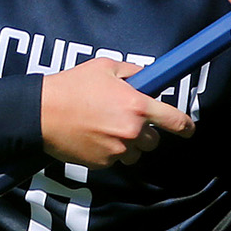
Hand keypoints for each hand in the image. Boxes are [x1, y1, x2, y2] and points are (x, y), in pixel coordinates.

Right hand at [41, 57, 194, 168]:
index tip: (189, 129)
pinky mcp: (102, 163)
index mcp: (137, 106)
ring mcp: (117, 150)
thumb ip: (133, 72)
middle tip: (123, 118)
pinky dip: (109, 152)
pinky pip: (115, 160)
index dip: (185, 126)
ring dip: (127, 144)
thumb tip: (147, 77)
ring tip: (104, 127)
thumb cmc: (72, 86)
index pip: (174, 120)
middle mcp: (132, 131)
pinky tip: (92, 136)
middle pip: (153, 140)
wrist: (41, 113)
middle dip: (144, 131)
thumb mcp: (105, 67)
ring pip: (134, 153)